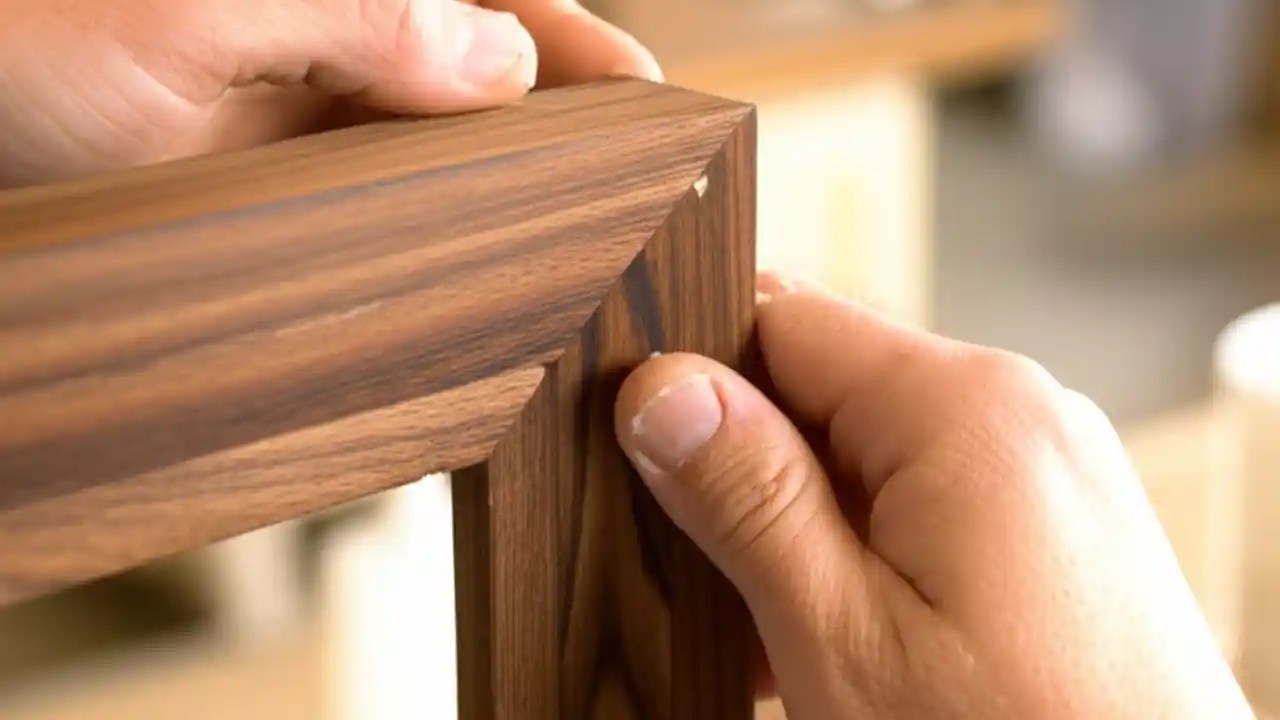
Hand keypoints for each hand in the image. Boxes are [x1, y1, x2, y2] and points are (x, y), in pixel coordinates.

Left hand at [0, 0, 658, 185]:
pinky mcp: (263, 172)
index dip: (572, 42)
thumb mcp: (192, 15)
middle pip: (474, 69)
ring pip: (430, 140)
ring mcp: (291, 99)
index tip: (648, 100)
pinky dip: (423, 232)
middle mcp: (321, 27)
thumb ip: (361, 18)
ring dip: (495, 187)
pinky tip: (464, 269)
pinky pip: (372, 198)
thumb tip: (502, 62)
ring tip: (570, 246)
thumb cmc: (10, 33)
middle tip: (631, 195)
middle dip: (554, 124)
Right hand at [614, 274, 1251, 718]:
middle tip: (729, 584)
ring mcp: (1048, 470)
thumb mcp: (844, 636)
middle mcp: (1022, 413)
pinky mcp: (1058, 527)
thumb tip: (661, 388)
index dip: (701, 383)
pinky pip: (931, 500)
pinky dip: (871, 553)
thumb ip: (749, 497)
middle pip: (826, 387)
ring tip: (795, 635)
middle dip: (757, 474)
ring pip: (871, 453)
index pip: (780, 317)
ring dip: (809, 529)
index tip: (655, 462)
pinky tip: (849, 637)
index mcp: (966, 407)